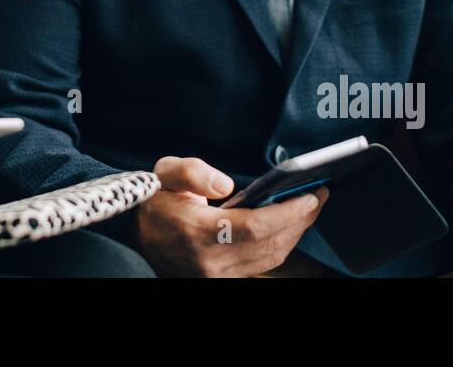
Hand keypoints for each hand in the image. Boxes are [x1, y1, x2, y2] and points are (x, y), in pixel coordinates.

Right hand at [135, 156, 328, 276]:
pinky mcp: (219, 280)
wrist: (133, 233)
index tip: (312, 196)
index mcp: (197, 232)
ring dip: (294, 234)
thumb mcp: (166, 172)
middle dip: (301, 221)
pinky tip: (288, 226)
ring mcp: (215, 275)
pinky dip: (279, 245)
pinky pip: (260, 266)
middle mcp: (209, 261)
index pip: (255, 226)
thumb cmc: (154, 199)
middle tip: (320, 195)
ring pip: (269, 260)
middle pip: (270, 245)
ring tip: (310, 208)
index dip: (288, 213)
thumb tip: (227, 184)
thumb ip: (194, 172)